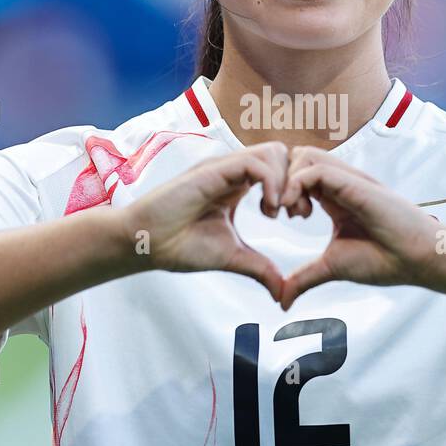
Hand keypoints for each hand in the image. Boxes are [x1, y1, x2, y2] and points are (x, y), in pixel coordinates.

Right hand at [119, 142, 289, 301]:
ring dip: (285, 181)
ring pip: (273, 153)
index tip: (297, 216)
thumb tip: (282, 293)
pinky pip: (254, 162)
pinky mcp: (213, 170)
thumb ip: (260, 268)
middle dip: (298, 181)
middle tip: (293, 213)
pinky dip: (270, 183)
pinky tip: (267, 209)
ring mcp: (223, 168)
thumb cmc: (181, 246)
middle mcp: (233, 172)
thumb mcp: (232, 257)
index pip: (281, 169)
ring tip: (276, 212)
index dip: (297, 189)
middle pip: (283, 155)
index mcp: (238, 186)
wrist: (147, 244)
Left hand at [275, 146, 440, 310]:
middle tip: (280, 212)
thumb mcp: (331, 267)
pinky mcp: (354, 184)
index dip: (279, 189)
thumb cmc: (383, 260)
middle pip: (295, 158)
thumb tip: (282, 301)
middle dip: (278, 181)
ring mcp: (347, 181)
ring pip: (303, 155)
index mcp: (333, 197)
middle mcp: (338, 184)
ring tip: (291, 211)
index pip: (296, 174)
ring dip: (287, 181)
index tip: (278, 216)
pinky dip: (297, 185)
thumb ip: (304, 278)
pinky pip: (316, 169)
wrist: (416, 259)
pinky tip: (300, 212)